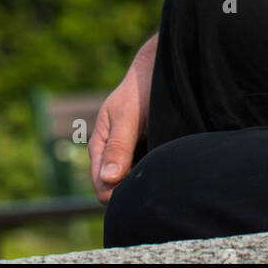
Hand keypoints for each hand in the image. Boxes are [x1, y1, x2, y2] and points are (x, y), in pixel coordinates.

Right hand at [89, 40, 153, 203]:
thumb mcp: (127, 116)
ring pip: (133, 184)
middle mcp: (111, 157)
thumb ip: (118, 146)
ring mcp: (128, 157)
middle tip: (157, 183)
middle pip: (117, 191)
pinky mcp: (145, 154)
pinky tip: (169, 169)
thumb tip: (108, 179)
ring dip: (145, 183)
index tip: (142, 187)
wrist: (159, 72)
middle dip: (133, 193)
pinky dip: (156, 175)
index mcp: (99, 149)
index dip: (119, 195)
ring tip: (165, 175)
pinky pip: (147, 174)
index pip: (103, 189)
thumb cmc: (139, 91)